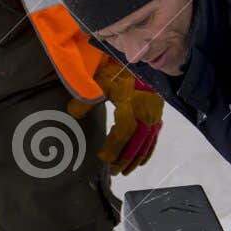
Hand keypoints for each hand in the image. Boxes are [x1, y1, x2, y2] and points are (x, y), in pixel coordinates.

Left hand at [68, 60, 163, 175]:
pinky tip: (141, 160)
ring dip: (136, 158)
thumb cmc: (116, 70)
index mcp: (129, 102)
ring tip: (125, 170)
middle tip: (113, 171)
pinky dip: (148, 150)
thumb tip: (72, 114)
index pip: (123, 130)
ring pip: (147, 141)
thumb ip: (85, 98)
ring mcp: (153, 113)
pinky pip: (155, 136)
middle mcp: (144, 110)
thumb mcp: (99, 80)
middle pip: (136, 140)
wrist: (139, 58)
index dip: (114, 146)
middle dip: (125, 158)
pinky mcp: (158, 113)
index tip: (102, 157)